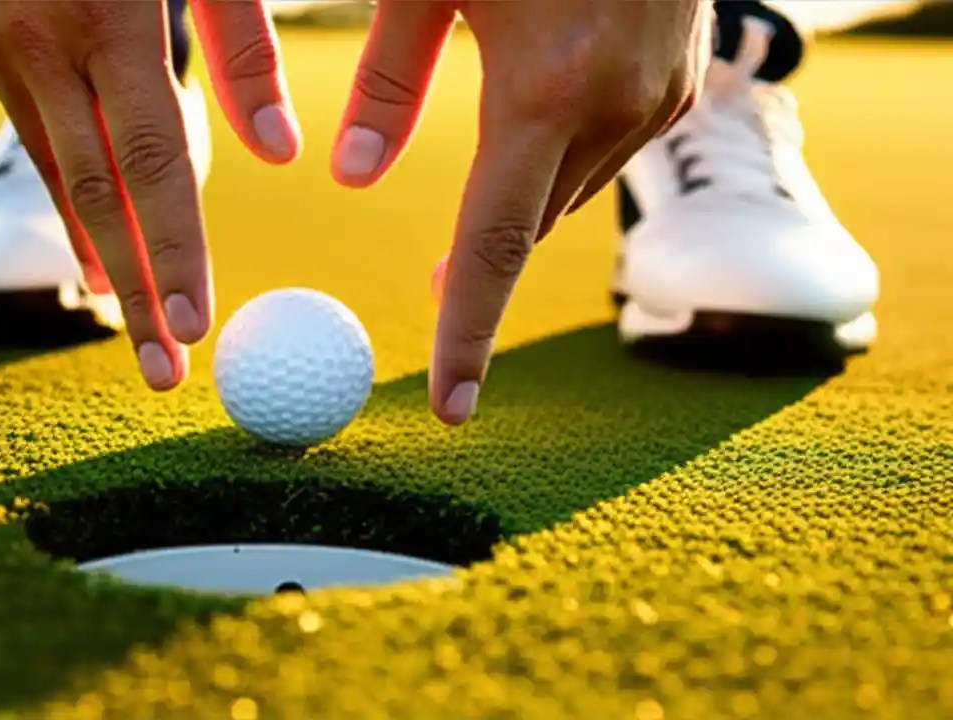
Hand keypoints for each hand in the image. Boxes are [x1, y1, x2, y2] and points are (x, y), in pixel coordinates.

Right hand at [0, 0, 301, 389]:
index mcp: (111, 13)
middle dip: (134, 289)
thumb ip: (245, 50)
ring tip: (135, 331)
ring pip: (55, 174)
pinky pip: (35, 137)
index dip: (174, 251)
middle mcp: (41, 35)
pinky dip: (69, 199)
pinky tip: (94, 253)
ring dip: (97, 256)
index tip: (194, 329)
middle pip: (94, 193)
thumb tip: (280, 157)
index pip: (152, 162)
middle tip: (167, 373)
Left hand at [332, 0, 711, 423]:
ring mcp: (659, 96)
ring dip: (520, 202)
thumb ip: (388, 83)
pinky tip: (541, 122)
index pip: (491, 248)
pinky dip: (560, 158)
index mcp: (545, 90)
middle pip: (528, 224)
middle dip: (479, 259)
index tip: (450, 410)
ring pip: (568, 191)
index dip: (466, 337)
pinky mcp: (681, 79)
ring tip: (484, 187)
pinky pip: (606, 151)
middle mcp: (613, 108)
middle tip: (431, 285)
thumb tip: (353, 180)